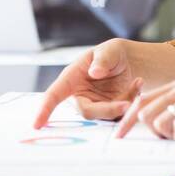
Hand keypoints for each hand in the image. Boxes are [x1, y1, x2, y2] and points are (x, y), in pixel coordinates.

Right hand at [34, 39, 174, 125]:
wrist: (127, 63)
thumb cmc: (111, 54)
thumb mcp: (109, 50)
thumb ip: (102, 59)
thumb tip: (95, 72)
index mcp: (71, 79)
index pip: (54, 95)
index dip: (44, 110)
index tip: (36, 125)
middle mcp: (79, 96)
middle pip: (86, 112)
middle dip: (107, 109)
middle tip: (128, 104)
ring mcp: (94, 106)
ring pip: (106, 115)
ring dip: (125, 101)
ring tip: (137, 81)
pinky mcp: (108, 112)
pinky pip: (120, 114)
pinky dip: (132, 101)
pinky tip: (137, 84)